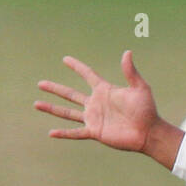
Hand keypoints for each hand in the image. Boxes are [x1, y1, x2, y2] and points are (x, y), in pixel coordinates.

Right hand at [36, 51, 182, 166]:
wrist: (149, 132)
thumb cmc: (147, 110)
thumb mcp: (140, 88)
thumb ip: (131, 72)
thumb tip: (127, 52)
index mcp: (104, 91)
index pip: (87, 75)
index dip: (77, 67)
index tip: (65, 59)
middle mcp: (96, 104)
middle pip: (70, 94)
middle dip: (55, 88)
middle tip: (40, 83)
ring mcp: (94, 118)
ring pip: (67, 112)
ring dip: (52, 108)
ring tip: (36, 104)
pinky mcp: (95, 131)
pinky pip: (76, 132)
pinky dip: (64, 133)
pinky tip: (51, 133)